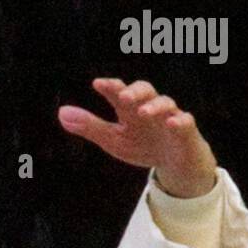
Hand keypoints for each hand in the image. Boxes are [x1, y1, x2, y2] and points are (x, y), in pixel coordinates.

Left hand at [57, 78, 217, 197]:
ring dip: (154, 106)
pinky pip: (185, 122)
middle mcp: (150, 108)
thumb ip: (90, 127)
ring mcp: (169, 117)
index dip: (110, 87)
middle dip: (135, 91)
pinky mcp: (186, 131)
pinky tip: (172, 122)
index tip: (98, 84)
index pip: (119, 92)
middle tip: (123, 96)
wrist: (174, 164)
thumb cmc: (142, 145)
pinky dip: (179, 121)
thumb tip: (61, 113)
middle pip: (145, 90)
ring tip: (143, 112)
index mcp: (130, 109)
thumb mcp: (113, 140)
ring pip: (165, 103)